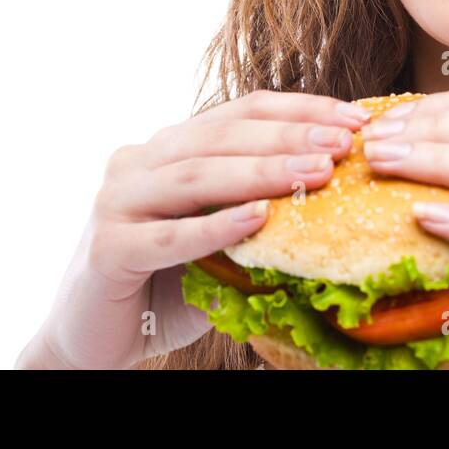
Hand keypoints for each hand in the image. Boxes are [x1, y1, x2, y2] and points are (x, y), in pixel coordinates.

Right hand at [17, 90, 370, 368]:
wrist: (96, 339)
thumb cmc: (167, 285)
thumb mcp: (221, 239)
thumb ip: (258, 211)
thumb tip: (340, 191)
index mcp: (168, 148)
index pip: (240, 111)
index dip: (298, 109)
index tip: (353, 118)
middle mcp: (137, 161)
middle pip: (222, 136)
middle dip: (288, 137)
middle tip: (341, 144)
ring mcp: (116, 201)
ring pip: (197, 176)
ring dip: (261, 173)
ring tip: (314, 174)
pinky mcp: (107, 248)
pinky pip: (168, 236)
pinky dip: (215, 227)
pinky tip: (257, 219)